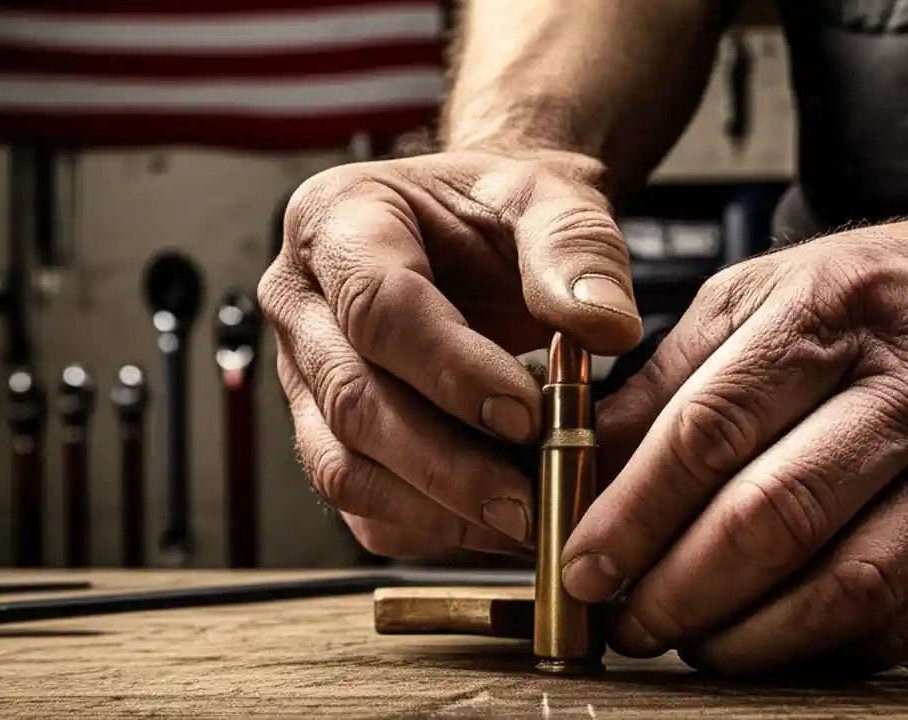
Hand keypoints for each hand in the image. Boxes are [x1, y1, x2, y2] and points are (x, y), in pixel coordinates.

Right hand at [260, 150, 641, 558]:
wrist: (480, 236)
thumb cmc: (502, 213)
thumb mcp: (550, 199)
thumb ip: (577, 249)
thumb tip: (606, 328)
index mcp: (338, 220)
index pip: (377, 306)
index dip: (450, 369)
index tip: (527, 415)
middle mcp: (301, 302)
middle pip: (352, 400)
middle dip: (446, 464)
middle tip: (532, 500)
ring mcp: (305, 377)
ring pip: (343, 467)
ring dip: (436, 510)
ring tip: (525, 523)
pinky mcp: (326, 435)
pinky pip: (359, 505)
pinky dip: (428, 530)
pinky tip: (497, 529)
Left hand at [568, 206, 907, 673]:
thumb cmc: (879, 293)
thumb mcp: (761, 291)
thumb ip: (669, 376)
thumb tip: (586, 463)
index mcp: (830, 314)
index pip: (711, 429)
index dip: (634, 510)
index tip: (582, 562)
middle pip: (773, 517)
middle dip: (676, 589)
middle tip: (620, 620)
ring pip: (842, 587)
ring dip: (746, 638)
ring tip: (685, 642)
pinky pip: (898, 620)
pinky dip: (817, 652)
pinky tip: (765, 644)